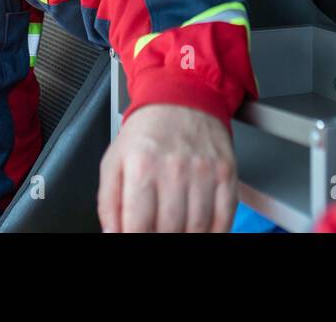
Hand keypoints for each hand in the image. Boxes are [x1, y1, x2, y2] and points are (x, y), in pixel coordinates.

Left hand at [97, 104, 236, 232]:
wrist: (183, 97)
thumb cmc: (147, 133)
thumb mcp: (114, 161)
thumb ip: (108, 203)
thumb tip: (112, 234)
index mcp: (142, 168)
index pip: (138, 226)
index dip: (135, 239)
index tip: (136, 236)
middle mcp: (174, 170)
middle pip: (169, 230)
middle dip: (160, 238)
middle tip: (156, 230)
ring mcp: (204, 172)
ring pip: (197, 229)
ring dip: (185, 236)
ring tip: (176, 229)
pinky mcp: (226, 173)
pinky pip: (224, 218)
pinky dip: (215, 233)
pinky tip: (201, 231)